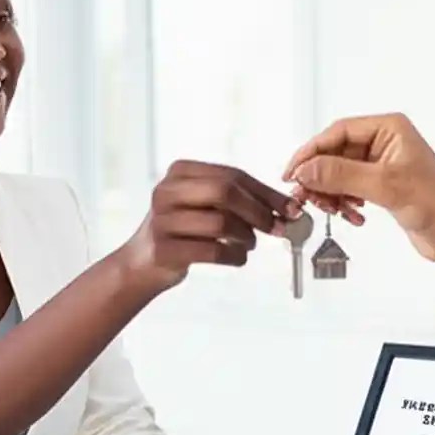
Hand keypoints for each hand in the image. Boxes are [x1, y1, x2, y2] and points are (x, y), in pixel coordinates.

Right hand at [122, 160, 300, 291]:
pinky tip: (237, 256)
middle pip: (225, 192)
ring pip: (220, 222)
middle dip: (258, 211)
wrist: (144, 262)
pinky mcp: (164, 249)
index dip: (266, 192)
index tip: (291, 208)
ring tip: (249, 244)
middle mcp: (167, 191)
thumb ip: (238, 200)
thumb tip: (286, 208)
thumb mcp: (203, 204)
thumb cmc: (184, 230)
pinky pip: (212, 250)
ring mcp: (162, 220)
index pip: (232, 175)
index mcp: (180, 172)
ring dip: (246, 236)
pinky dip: (234, 255)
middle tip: (277, 228)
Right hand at [284, 113, 434, 261]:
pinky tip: (354, 216)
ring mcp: (383, 165)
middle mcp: (385, 142)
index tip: (293, 173)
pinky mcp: (383, 187)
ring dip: (332, 193)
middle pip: (335, 153)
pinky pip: (350, 189)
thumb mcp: (384, 185)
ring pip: (340, 174)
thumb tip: (305, 169)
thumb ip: (341, 174)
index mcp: (389, 128)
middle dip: (321, 177)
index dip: (312, 152)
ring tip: (335, 210)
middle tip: (308, 197)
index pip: (338, 132)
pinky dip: (345, 202)